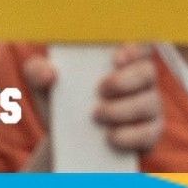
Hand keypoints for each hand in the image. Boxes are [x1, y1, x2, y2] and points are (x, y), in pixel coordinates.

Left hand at [20, 44, 162, 169]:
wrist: (66, 142)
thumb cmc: (62, 102)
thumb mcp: (44, 86)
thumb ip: (37, 71)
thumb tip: (49, 73)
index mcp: (122, 62)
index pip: (141, 45)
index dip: (135, 48)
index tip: (116, 58)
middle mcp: (141, 81)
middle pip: (149, 72)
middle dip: (126, 80)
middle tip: (100, 89)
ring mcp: (148, 108)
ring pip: (150, 102)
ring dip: (124, 109)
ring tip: (97, 115)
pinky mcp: (148, 134)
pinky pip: (150, 133)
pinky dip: (131, 135)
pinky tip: (111, 137)